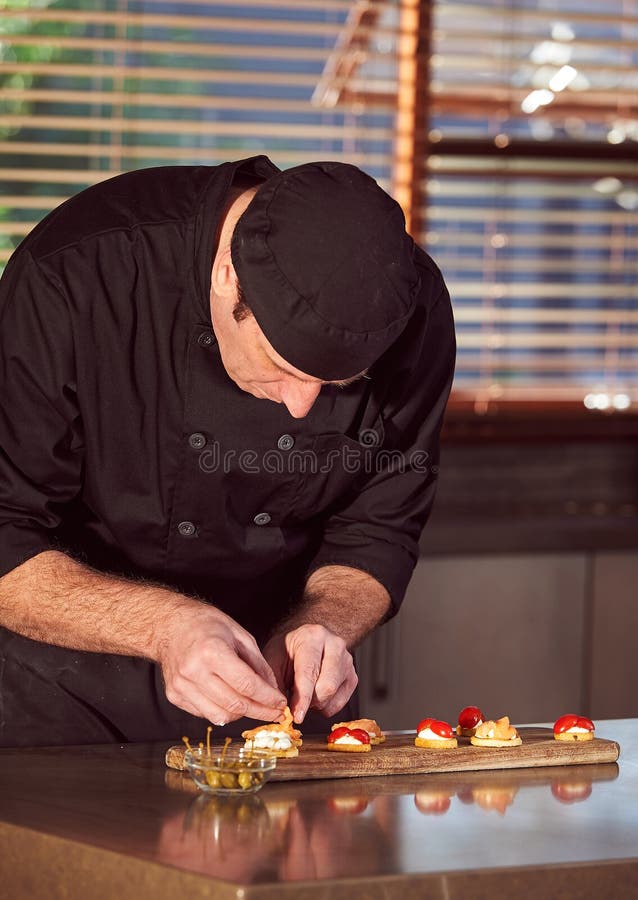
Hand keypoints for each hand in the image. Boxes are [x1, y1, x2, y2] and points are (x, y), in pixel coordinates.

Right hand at [156, 603, 285, 723]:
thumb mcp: (239, 635)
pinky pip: (205, 713)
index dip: (268, 698)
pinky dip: (222, 711)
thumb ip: (258, 664)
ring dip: (242, 715)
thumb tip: (273, 690)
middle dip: (260, 712)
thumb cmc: (207, 625)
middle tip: (275, 713)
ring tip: (254, 707)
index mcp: (212, 651)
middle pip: (235, 704)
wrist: (169, 625)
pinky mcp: (174, 695)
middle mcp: (194, 671)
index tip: (281, 704)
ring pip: (220, 716)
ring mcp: (181, 686)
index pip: (246, 685)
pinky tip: (231, 700)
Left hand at [263, 624, 357, 723]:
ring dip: (317, 704)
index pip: (309, 672)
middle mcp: (334, 645)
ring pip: (334, 694)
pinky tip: (316, 696)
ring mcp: (347, 660)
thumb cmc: (287, 651)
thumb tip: (281, 712)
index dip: (303, 698)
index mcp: (312, 637)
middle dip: (310, 701)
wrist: (303, 642)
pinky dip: (325, 707)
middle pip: (328, 686)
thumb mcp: (273, 661)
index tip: (297, 716)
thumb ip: (276, 685)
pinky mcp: (352, 676)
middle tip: (296, 700)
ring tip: (306, 694)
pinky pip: (340, 703)